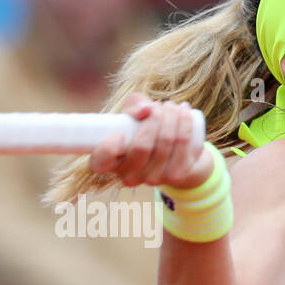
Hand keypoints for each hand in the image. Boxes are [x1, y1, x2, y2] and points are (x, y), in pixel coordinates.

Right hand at [88, 92, 211, 188]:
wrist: (171, 150)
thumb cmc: (142, 127)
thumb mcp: (132, 114)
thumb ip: (134, 105)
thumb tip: (146, 110)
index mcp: (109, 163)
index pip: (100, 162)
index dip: (109, 148)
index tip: (120, 132)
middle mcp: (129, 177)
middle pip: (141, 146)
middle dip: (153, 118)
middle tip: (158, 106)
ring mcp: (152, 179)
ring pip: (164, 142)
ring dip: (171, 116)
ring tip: (171, 105)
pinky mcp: (175, 175)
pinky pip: (182, 145)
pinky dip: (184, 123)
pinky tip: (184, 111)